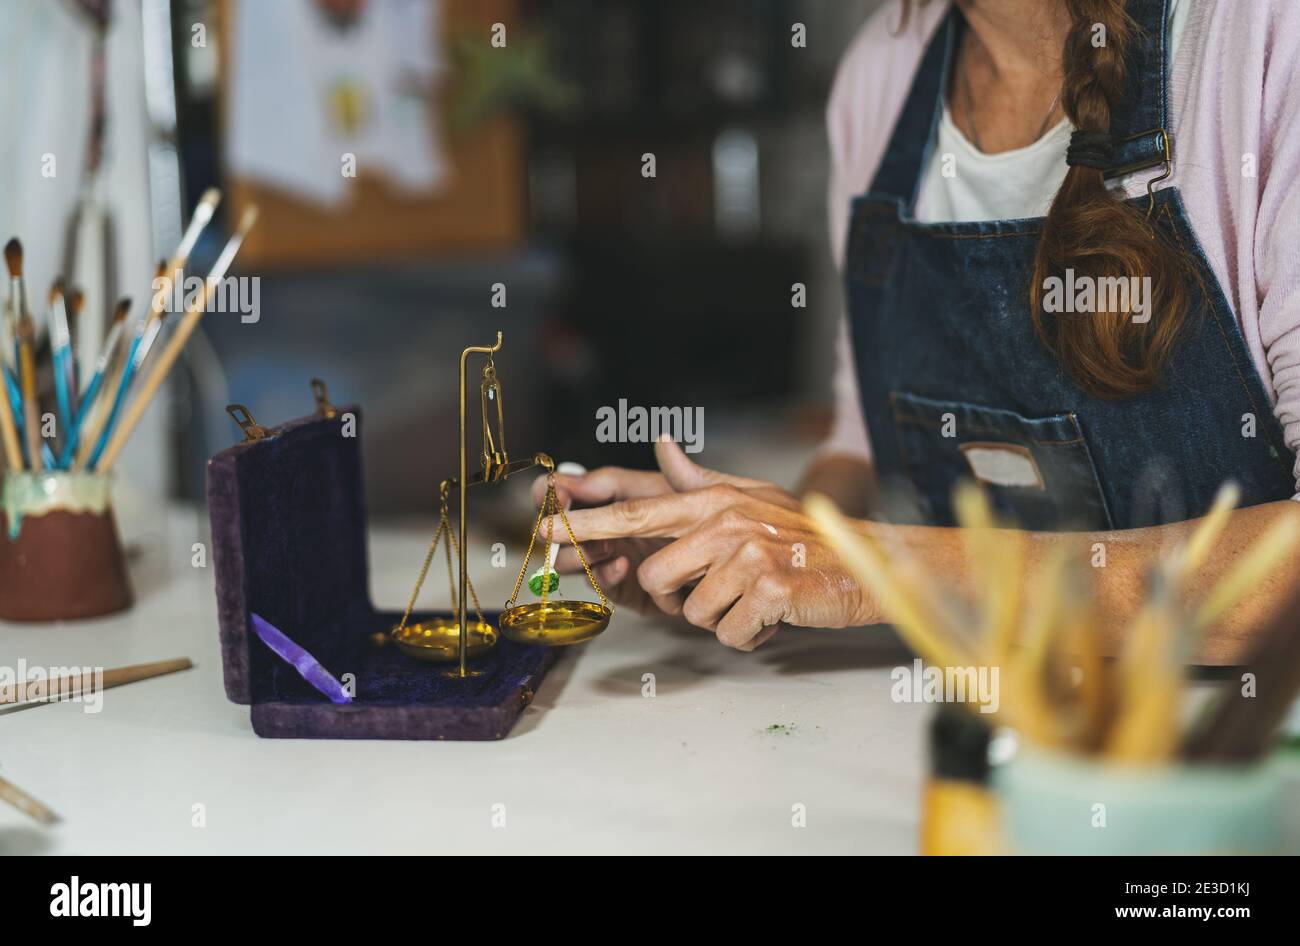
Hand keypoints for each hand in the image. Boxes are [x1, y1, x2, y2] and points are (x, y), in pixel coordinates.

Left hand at [531, 439, 799, 614]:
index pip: (636, 513)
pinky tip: (773, 617)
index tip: (542, 529)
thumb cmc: (805, 536)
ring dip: (723, 621)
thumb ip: (701, 479)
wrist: (865, 564)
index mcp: (714, 501)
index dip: (587, 523)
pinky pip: (729, 633)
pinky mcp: (769, 589)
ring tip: (755, 602)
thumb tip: (662, 446)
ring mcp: (748, 555)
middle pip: (658, 579)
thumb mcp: (752, 497)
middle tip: (721, 595)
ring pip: (694, 614)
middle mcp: (726, 522)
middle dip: (682, 602)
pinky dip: (750, 636)